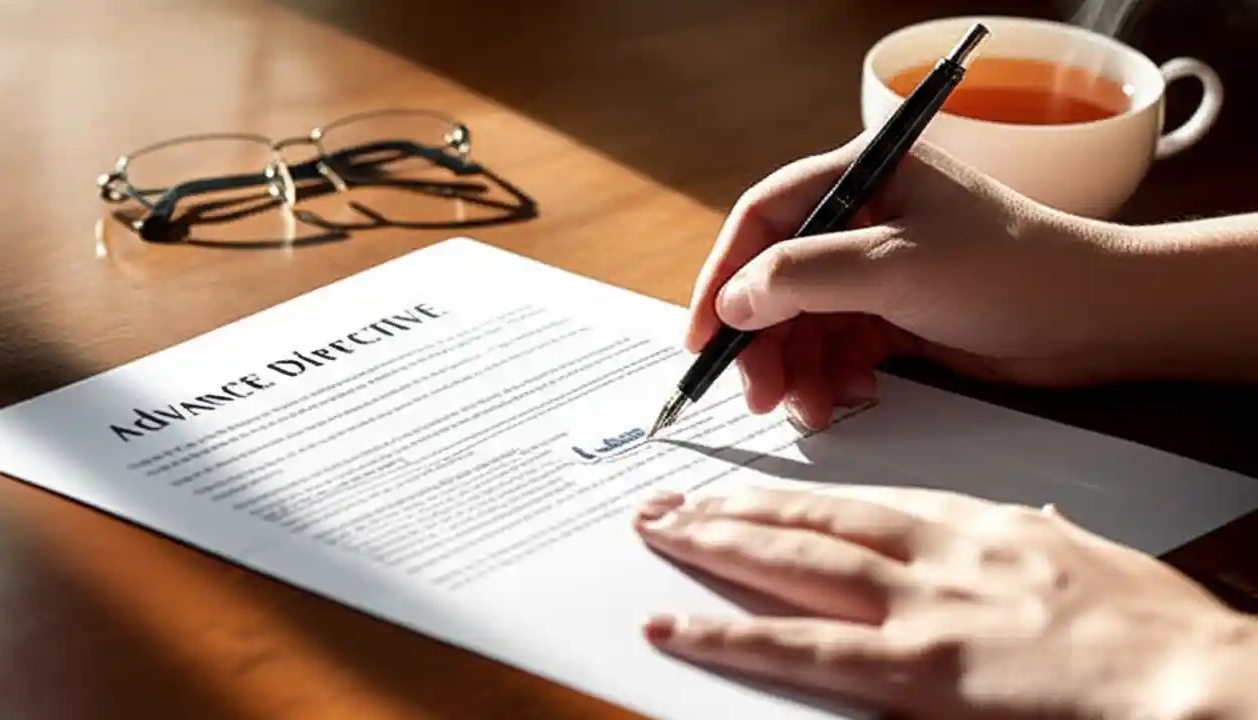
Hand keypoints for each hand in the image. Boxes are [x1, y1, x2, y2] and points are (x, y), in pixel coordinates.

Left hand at [634, 486, 1257, 719]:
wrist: (1201, 678)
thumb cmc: (1160, 631)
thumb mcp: (1090, 561)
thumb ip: (1031, 544)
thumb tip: (1021, 529)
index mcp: (980, 526)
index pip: (862, 499)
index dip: (795, 495)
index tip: (749, 490)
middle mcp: (939, 553)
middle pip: (815, 518)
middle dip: (736, 506)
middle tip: (673, 497)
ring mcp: (923, 609)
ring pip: (795, 564)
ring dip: (717, 545)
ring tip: (660, 532)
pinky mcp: (919, 671)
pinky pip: (804, 648)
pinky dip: (732, 636)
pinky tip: (680, 627)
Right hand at [687, 137, 1148, 430]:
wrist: (1099, 320)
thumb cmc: (1013, 271)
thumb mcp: (896, 267)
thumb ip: (802, 277)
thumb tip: (731, 300)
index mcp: (864, 174)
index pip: (764, 219)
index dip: (722, 276)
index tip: (701, 335)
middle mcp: (865, 216)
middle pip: (778, 279)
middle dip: (762, 339)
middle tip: (756, 393)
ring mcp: (881, 267)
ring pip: (805, 320)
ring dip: (796, 367)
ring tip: (805, 408)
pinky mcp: (898, 312)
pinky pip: (839, 345)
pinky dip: (832, 375)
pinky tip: (844, 398)